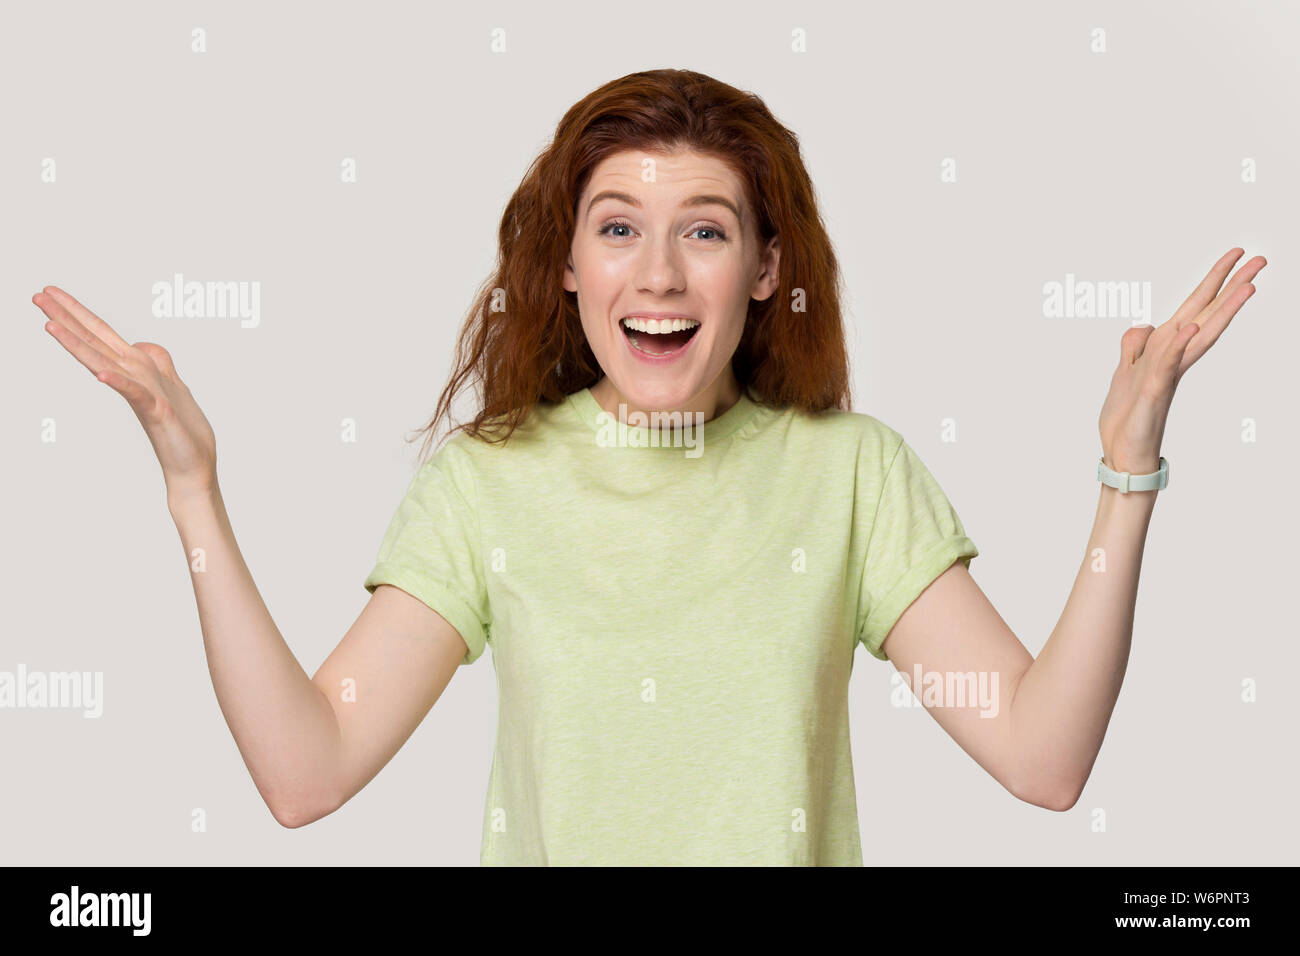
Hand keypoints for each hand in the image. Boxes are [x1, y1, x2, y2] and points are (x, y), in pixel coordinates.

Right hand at [34, 286, 217, 501]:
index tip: (52, 292)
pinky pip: (135, 393)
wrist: (193, 467)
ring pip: (106, 362)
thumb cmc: (183, 431)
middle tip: (37, 295)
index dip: (77, 313)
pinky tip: (101, 374)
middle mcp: (134, 378)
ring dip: (78, 344)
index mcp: (137, 370)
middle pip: (96, 342)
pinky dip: (118, 383)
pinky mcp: (157, 412)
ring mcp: (143, 394)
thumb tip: (142, 346)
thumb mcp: (173, 384)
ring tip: (50, 324)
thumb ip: (157, 364)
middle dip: (67, 317)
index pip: (101, 335)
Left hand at [1097, 248, 1265, 476]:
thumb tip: (1145, 325)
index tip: (1236, 257)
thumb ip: (1134, 347)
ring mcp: (1165, 376)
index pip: (1194, 311)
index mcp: (1166, 352)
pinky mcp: (1151, 394)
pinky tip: (1189, 329)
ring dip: (1221, 311)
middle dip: (1231, 287)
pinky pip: (1164, 366)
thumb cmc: (1127, 418)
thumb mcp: (1124, 372)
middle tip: (1261, 259)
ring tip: (1248, 284)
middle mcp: (1173, 361)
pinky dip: (1176, 347)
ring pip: (1198, 337)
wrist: (1123, 455)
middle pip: (1206, 317)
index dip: (1213, 284)